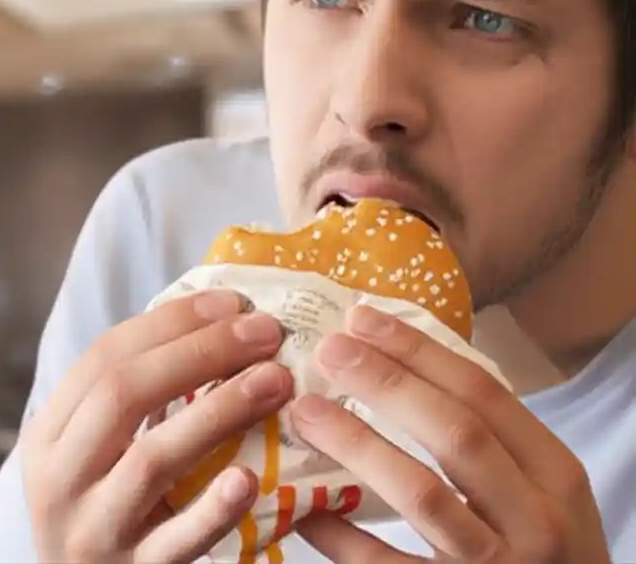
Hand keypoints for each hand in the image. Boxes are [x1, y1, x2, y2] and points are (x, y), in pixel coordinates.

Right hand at [21, 290, 292, 563]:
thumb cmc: (105, 512)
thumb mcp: (94, 454)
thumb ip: (133, 402)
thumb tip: (215, 323)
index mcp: (48, 436)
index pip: (102, 359)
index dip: (169, 324)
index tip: (232, 303)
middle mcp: (60, 478)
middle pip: (122, 395)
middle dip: (200, 353)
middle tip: (265, 333)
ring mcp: (95, 529)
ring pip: (151, 459)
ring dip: (219, 411)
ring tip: (276, 381)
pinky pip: (178, 540)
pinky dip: (213, 507)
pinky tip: (249, 479)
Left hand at [292, 305, 609, 562]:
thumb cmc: (536, 546)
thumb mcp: (537, 490)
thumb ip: (486, 440)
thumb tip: (390, 370)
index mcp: (554, 475)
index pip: (485, 395)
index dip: (419, 352)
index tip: (362, 319)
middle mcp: (533, 518)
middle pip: (455, 433)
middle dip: (386, 384)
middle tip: (329, 350)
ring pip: (421, 493)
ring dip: (357, 444)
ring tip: (306, 411)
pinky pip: (383, 563)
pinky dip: (340, 533)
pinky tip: (304, 507)